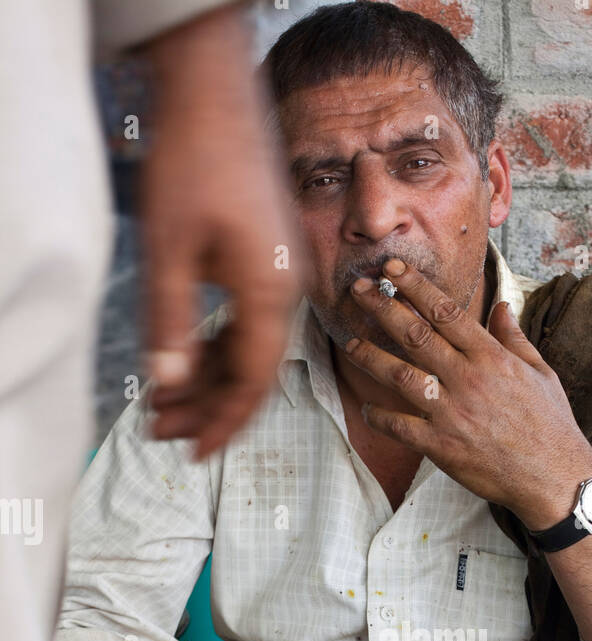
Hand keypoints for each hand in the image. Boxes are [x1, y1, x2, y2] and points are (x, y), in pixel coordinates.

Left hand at [138, 7, 304, 459]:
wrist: (214, 92)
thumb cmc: (195, 161)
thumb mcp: (168, 251)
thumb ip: (170, 324)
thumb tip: (169, 385)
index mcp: (271, 294)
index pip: (252, 383)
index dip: (222, 424)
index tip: (196, 453)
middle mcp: (286, 290)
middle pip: (251, 372)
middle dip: (206, 407)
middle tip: (162, 431)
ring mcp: (280, 274)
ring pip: (247, 347)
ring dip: (208, 377)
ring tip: (165, 402)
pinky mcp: (267, 260)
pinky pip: (247, 320)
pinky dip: (217, 345)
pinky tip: (188, 358)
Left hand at [345, 258, 591, 529]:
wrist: (554, 478)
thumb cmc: (550, 425)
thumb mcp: (541, 373)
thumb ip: (514, 338)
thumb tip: (501, 306)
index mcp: (492, 357)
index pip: (446, 312)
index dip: (415, 286)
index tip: (393, 269)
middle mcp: (468, 379)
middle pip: (416, 335)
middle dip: (383, 308)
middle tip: (359, 289)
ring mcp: (452, 413)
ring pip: (401, 376)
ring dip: (370, 356)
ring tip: (349, 341)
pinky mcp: (442, 446)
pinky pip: (400, 427)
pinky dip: (379, 417)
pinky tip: (368, 408)